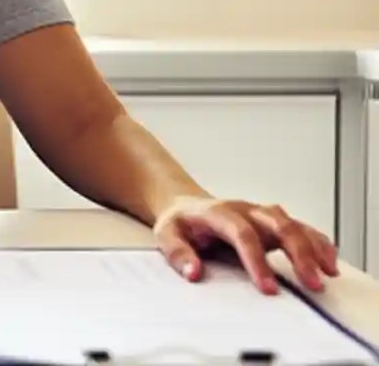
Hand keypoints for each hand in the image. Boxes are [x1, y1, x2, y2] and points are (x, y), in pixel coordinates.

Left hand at [153, 196, 338, 294]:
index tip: (268, 288)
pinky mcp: (272, 221)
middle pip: (278, 224)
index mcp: (218, 212)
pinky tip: (329, 262)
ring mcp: (261, 213)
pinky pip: (301, 227)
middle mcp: (245, 209)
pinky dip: (318, 242)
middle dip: (298, 253)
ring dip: (313, 248)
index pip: (242, 233)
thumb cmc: (179, 223)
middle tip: (310, 283)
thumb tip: (193, 272)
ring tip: (327, 274)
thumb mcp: (166, 234)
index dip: (257, 260)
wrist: (185, 206)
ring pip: (294, 224)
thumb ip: (177, 253)